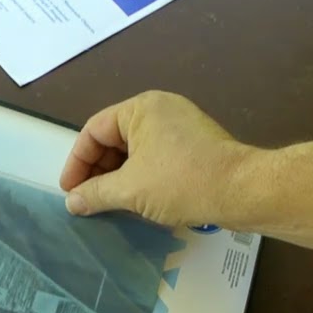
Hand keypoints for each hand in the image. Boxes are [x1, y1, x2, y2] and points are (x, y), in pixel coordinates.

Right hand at [59, 91, 259, 227]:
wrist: (242, 191)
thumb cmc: (182, 181)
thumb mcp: (131, 189)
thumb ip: (96, 193)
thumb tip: (72, 202)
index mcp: (141, 108)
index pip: (94, 130)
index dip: (77, 162)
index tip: (69, 191)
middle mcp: (160, 109)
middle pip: (115, 139)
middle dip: (98, 171)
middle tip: (88, 200)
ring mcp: (181, 126)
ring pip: (136, 151)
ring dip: (119, 177)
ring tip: (110, 204)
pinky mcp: (196, 145)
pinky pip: (157, 157)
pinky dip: (141, 177)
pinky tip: (138, 201)